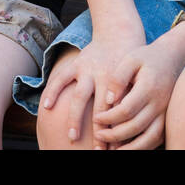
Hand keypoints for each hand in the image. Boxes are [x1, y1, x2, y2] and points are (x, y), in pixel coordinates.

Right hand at [39, 26, 142, 146]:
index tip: (115, 149)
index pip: (119, 113)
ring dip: (76, 118)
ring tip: (73, 136)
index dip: (117, 132)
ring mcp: (88, 69)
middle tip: (98, 151)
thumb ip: (132, 101)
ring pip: (79, 97)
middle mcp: (104, 77)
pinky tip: (47, 107)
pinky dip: (53, 91)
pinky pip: (61, 78)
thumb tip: (133, 130)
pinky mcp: (76, 63)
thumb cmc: (131, 63)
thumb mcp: (137, 79)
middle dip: (100, 132)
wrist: (119, 33)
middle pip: (101, 110)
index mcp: (122, 83)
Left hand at [92, 29, 184, 149]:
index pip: (126, 110)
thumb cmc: (146, 57)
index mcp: (149, 88)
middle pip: (136, 127)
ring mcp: (166, 113)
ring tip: (112, 150)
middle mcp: (160, 104)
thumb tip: (108, 100)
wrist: (173, 57)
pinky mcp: (168, 119)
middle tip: (99, 135)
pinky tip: (128, 147)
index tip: (96, 118)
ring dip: (130, 148)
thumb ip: (117, 78)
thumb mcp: (130, 59)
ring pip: (150, 138)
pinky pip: (157, 138)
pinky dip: (143, 146)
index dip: (109, 117)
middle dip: (114, 135)